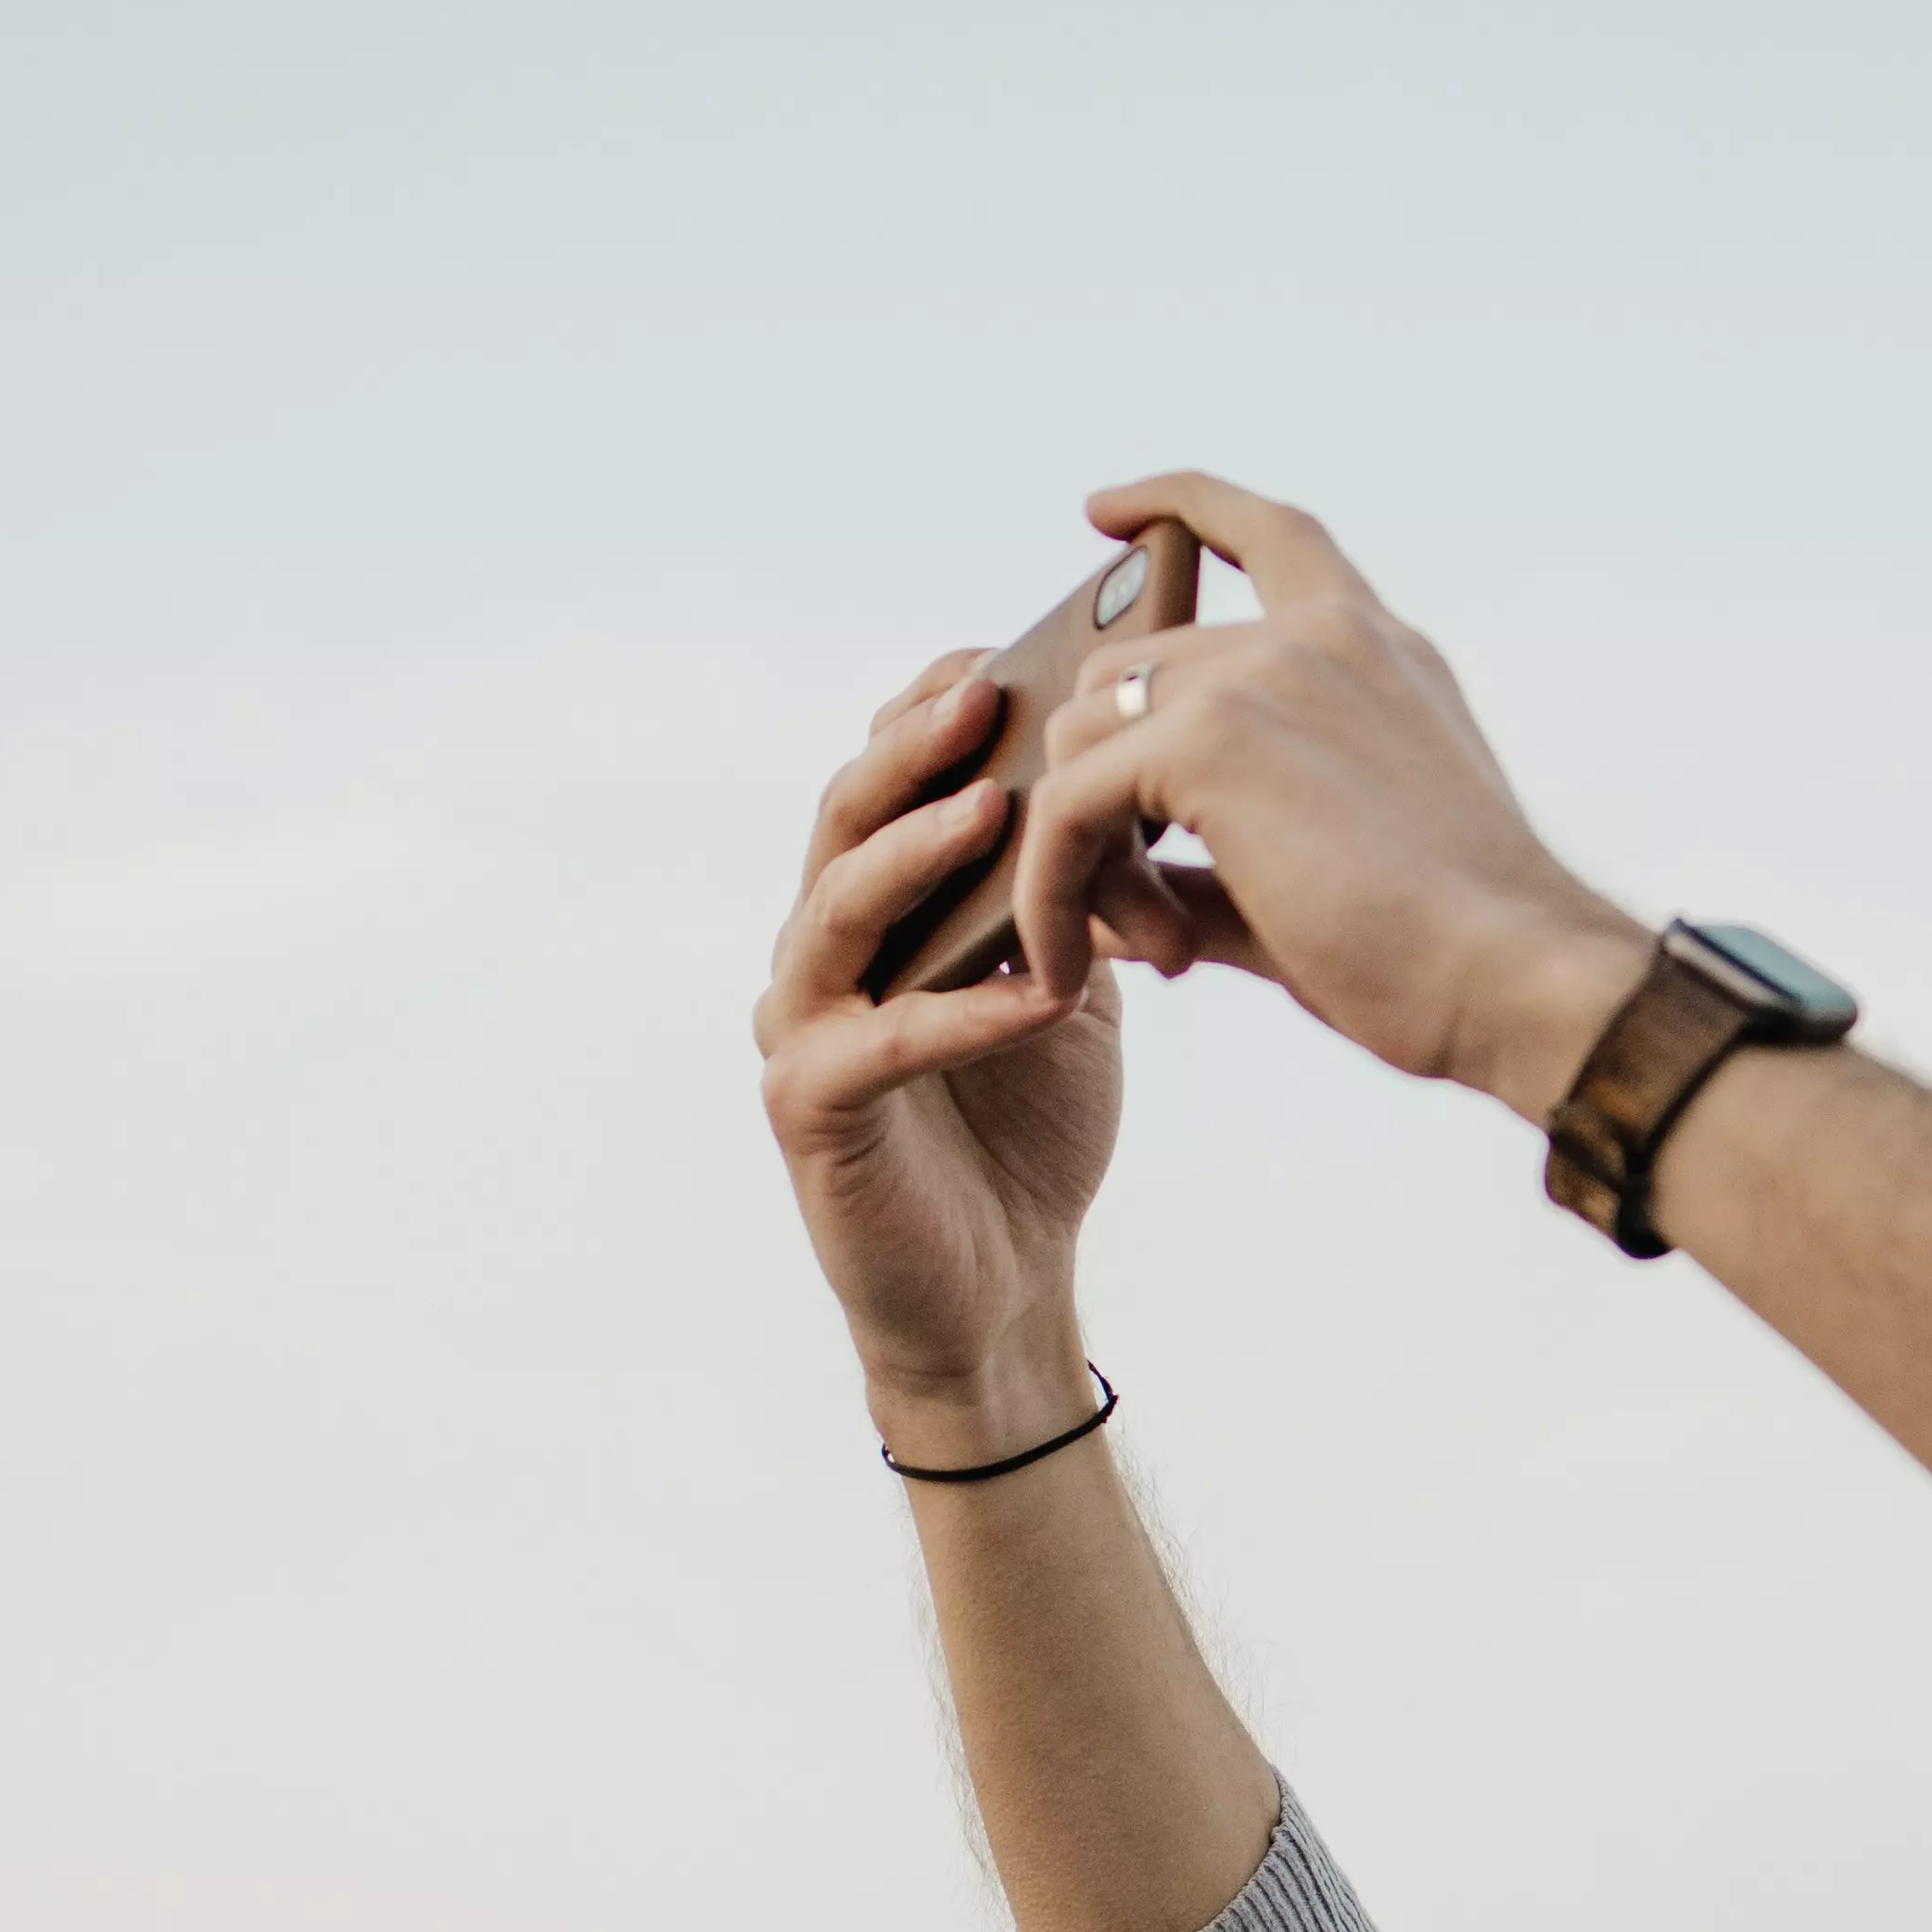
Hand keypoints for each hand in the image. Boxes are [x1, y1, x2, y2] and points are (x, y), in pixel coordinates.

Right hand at [753, 655, 1128, 1457]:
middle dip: (914, 746)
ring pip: (837, 908)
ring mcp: (801, 1026)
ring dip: (916, 852)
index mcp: (874, 901)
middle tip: (988, 688)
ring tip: (993, 806)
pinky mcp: (810, 1110)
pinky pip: (885, 1041)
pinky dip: (961, 1010)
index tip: (1013, 647)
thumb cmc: (1034, 1122)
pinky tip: (1038, 986)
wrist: (1005, 1284)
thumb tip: (1130, 773)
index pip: (886, 773)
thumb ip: (1072, 886)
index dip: (934, 705)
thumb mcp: (1068, 972)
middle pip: (848, 816)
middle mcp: (819, 947)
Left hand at [1011, 472, 1655, 1116]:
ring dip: (1082, 855)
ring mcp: (1263, 673)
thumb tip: (1100, 901)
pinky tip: (1066, 970)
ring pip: (1080, 740)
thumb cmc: (1447, 957)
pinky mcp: (1210, 738)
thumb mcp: (1324, 874)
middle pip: (1122, 676)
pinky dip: (1046, 893)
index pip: (1272, 534)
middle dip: (1103, 796)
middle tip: (1155, 924)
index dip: (1179, 503)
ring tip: (1158, 952)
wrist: (1519, 985)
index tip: (1104, 512)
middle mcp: (1321, 638)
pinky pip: (1066, 808)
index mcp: (1374, 649)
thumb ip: (1213, 863)